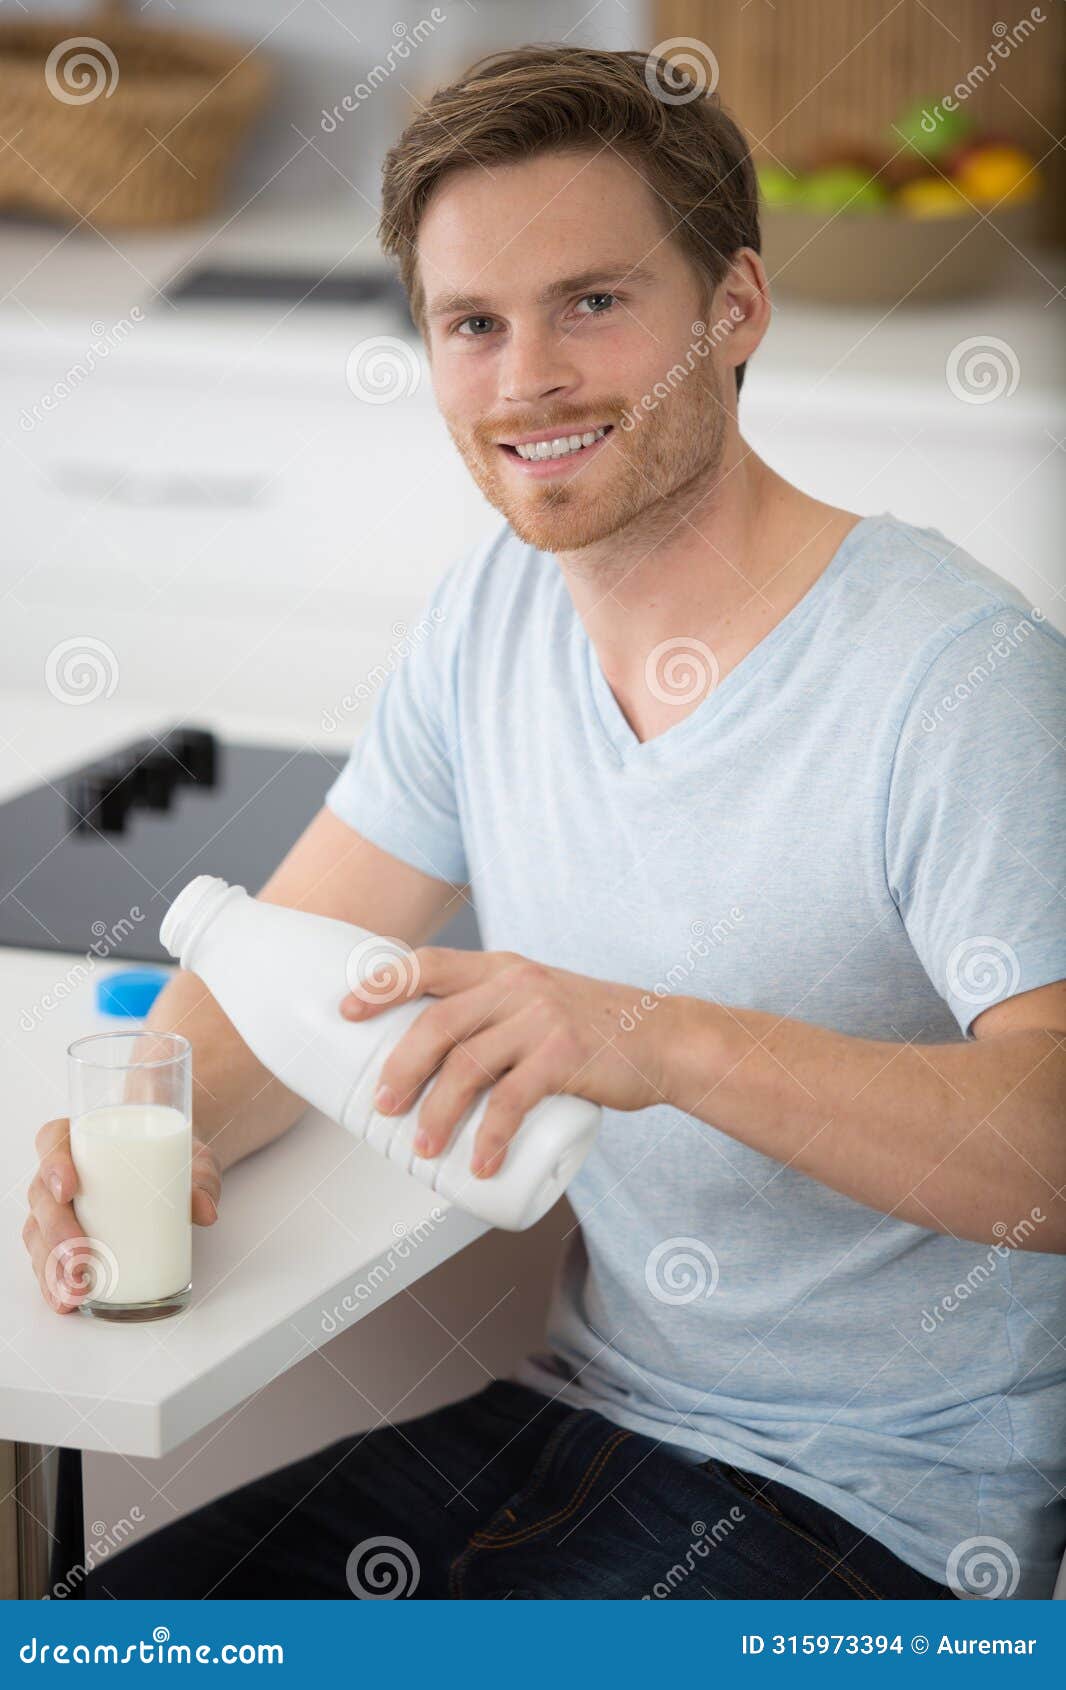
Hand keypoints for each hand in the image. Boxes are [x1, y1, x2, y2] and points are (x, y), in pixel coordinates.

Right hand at [22, 1117, 220, 1313]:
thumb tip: (206, 1211)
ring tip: (74, 1292)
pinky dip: (53, 1280)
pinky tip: (64, 1300)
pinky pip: (47, 1257)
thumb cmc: (175, 1158)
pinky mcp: (65, 1237)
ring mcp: (59, 1207)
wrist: (175, 1173)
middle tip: (79, 1257)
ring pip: (38, 1232)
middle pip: (42, 1196)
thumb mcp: (194, 1161)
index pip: (53, 1140)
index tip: (69, 1189)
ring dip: (50, 1265)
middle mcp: (62, 1172)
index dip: (52, 1163)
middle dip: (55, 1231)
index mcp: (84, 1139)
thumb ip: (202, 1180)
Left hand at [339, 948, 676, 1176]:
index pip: (428, 965)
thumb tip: (434, 1058)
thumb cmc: (595, 1029)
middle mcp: (517, 986)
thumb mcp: (540, 1000)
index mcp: (503, 969)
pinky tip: (478, 1164)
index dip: (381, 986)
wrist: (664, 1038)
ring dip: (437, 1114)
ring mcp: (541, 1019)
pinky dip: (489, 1137)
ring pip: (467, 1066)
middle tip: (384, 1107)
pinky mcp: (565, 1056)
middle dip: (401, 1069)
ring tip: (423, 1148)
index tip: (347, 1011)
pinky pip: (511, 1101)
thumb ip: (496, 1013)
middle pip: (438, 1024)